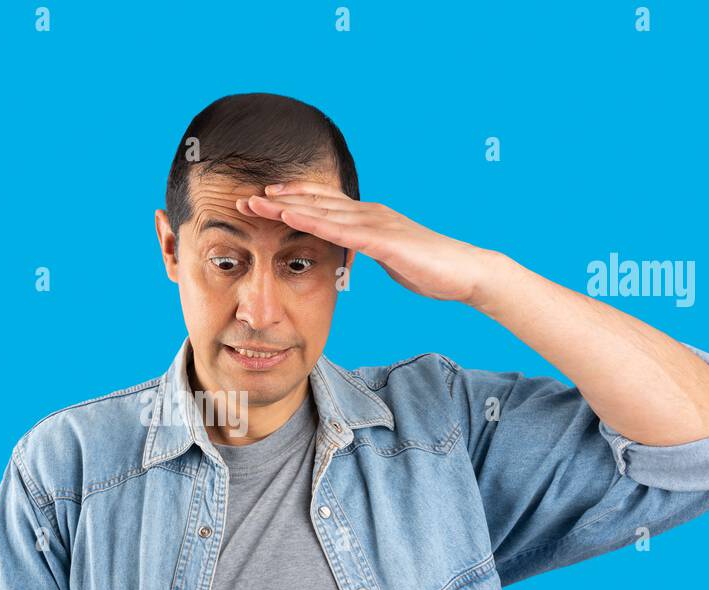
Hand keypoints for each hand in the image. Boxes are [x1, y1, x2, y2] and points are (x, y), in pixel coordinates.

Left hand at [236, 180, 502, 304]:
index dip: (290, 201)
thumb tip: (349, 251)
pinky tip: (291, 217)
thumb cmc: (430, 268)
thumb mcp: (388, 256)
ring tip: (256, 203)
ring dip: (286, 207)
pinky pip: (340, 229)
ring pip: (322, 211)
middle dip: (278, 200)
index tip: (261, 201)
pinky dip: (313, 221)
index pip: (322, 205)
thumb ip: (367, 250)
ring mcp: (376, 223)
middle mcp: (368, 213)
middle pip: (315, 202)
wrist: (465, 273)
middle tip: (243, 198)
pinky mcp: (383, 239)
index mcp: (368, 218)